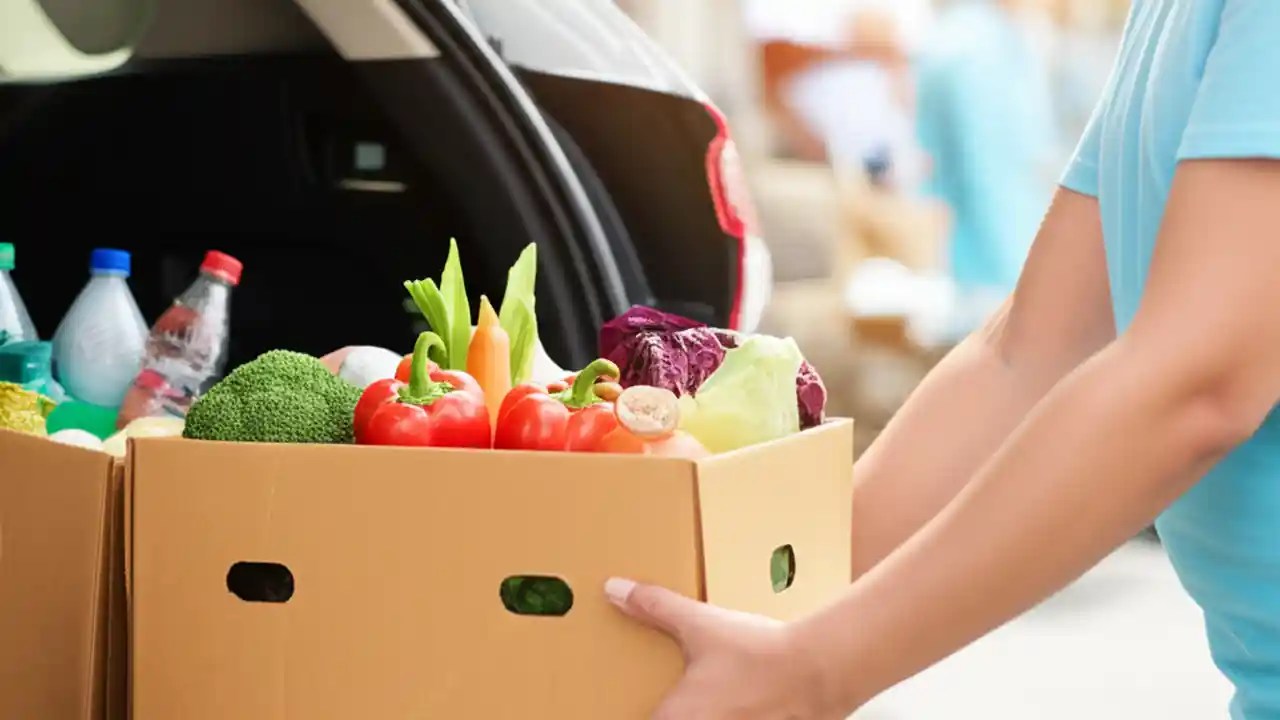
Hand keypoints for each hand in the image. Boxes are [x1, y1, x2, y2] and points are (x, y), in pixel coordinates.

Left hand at [605, 579, 838, 719]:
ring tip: (717, 695)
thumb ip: (654, 607)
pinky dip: (733, 713)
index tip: (642, 701)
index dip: (640, 711)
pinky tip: (742, 702)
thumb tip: (615, 589)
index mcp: (674, 718)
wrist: (817, 670)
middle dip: (672, 709)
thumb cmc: (757, 653)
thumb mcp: (700, 624)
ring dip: (705, 711)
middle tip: (683, 692)